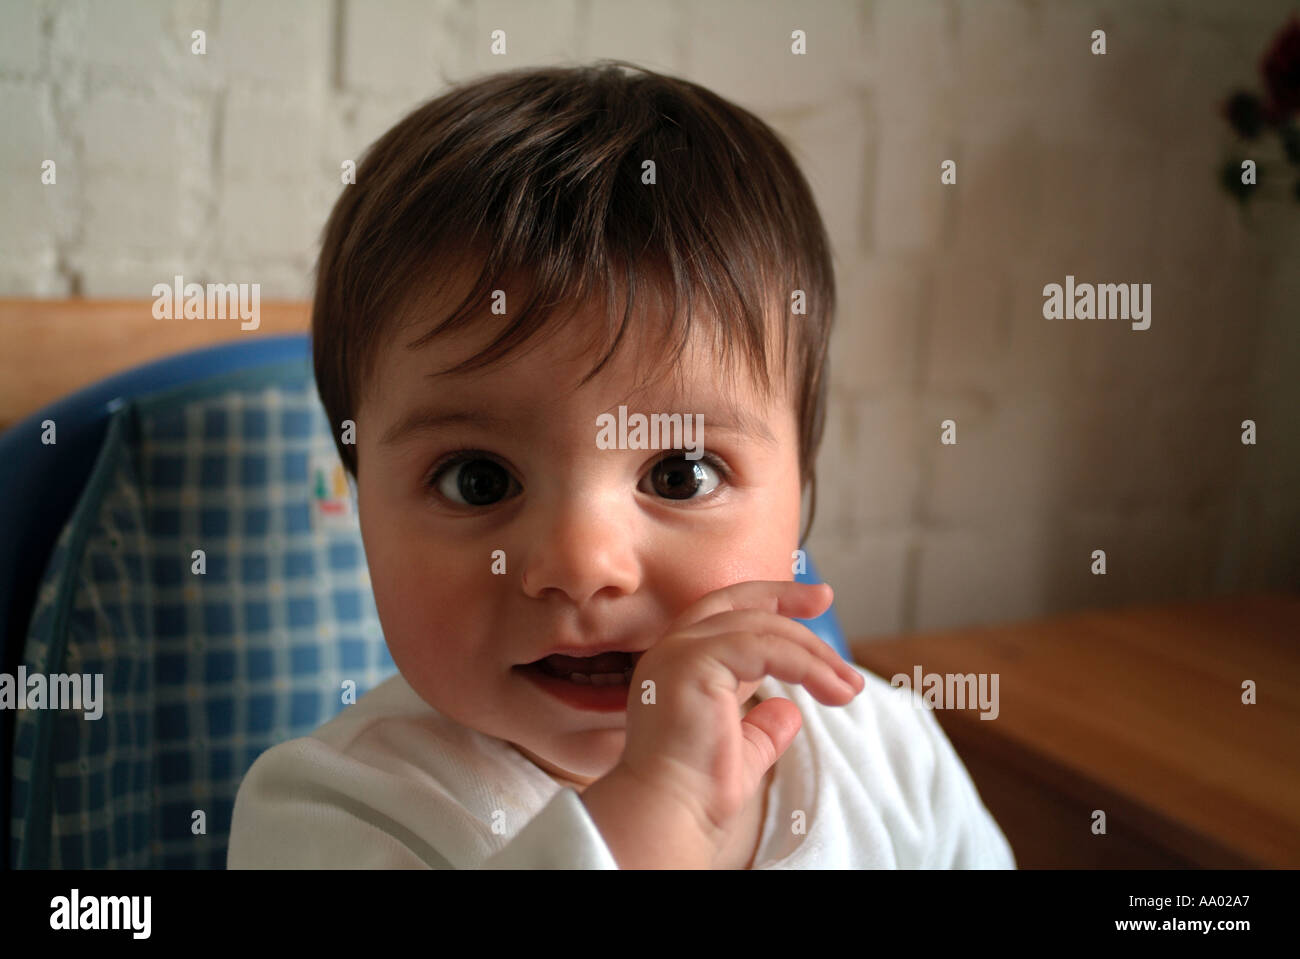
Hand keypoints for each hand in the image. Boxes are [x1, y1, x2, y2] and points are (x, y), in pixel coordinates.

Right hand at [584, 579, 863, 867]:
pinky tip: (830, 689)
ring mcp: (680, 651)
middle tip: (827, 599)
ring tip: (849, 685)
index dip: (768, 600)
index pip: (725, 613)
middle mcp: (672, 648)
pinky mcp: (695, 661)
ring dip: (812, 653)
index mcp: (679, 663)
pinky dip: (805, 665)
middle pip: (737, 602)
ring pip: (759, 627)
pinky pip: (764, 648)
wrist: (673, 812)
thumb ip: (762, 726)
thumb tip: (789, 709)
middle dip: (786, 597)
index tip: (811, 602)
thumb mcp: (743, 748)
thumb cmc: (699, 791)